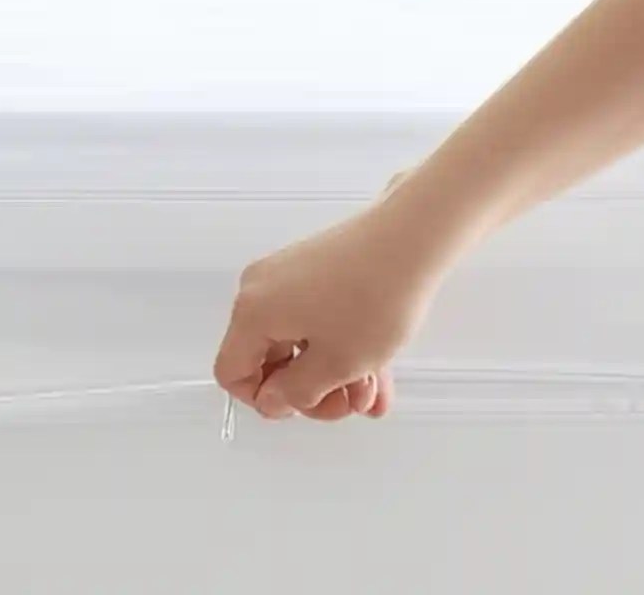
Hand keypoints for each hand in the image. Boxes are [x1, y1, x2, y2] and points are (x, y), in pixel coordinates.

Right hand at [213, 171, 445, 420]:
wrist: (412, 236)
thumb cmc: (372, 301)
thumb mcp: (336, 364)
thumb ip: (297, 394)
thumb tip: (273, 401)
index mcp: (252, 314)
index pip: (231, 372)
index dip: (265, 400)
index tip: (307, 406)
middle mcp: (259, 292)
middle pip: (268, 359)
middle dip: (310, 390)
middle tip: (351, 404)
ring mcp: (286, 278)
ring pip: (299, 344)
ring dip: (333, 375)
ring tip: (374, 393)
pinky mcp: (314, 270)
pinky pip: (315, 321)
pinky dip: (340, 348)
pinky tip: (377, 374)